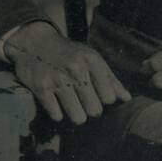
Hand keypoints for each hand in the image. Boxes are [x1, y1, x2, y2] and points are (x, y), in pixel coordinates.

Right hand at [0, 21, 130, 123]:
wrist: (35, 42)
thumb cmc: (69, 53)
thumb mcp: (91, 58)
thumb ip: (110, 78)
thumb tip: (127, 99)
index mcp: (91, 61)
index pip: (109, 97)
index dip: (104, 99)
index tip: (97, 94)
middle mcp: (76, 69)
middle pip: (95, 110)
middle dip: (90, 109)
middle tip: (84, 101)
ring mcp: (58, 79)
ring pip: (78, 117)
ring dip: (76, 115)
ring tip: (73, 105)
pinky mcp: (41, 88)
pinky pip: (57, 115)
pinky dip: (57, 113)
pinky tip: (56, 102)